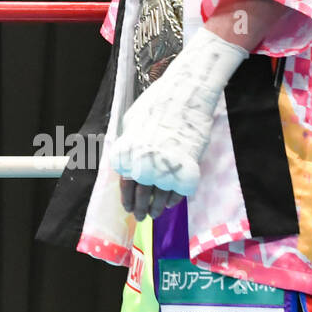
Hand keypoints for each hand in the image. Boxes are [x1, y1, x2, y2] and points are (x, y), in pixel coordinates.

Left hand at [110, 28, 247, 218]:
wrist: (185, 94)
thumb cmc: (157, 103)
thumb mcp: (132, 121)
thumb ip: (129, 142)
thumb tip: (128, 160)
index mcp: (129, 150)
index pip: (124, 181)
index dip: (126, 197)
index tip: (127, 205)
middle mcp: (144, 160)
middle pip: (140, 192)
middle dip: (140, 207)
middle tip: (140, 217)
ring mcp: (166, 164)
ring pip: (160, 195)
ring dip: (156, 207)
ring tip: (154, 215)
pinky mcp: (187, 165)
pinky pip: (179, 189)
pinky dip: (174, 199)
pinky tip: (171, 204)